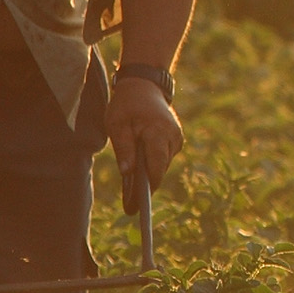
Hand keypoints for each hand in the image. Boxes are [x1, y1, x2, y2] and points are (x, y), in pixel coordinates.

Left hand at [105, 73, 182, 197]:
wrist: (144, 85)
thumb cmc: (127, 104)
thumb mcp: (117, 124)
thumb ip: (124, 148)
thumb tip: (128, 173)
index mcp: (158, 132)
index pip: (156, 165)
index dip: (148, 187)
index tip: (138, 206)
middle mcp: (172, 137)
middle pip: (159, 169)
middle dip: (145, 187)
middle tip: (130, 207)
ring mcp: (176, 138)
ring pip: (161, 165)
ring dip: (148, 176)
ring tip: (131, 197)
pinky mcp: (174, 140)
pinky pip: (162, 158)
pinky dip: (151, 165)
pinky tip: (138, 175)